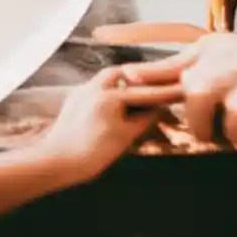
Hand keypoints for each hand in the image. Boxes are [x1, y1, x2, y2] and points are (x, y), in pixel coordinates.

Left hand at [38, 66, 182, 182]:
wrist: (55, 162)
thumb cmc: (89, 154)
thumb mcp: (124, 138)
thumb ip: (144, 120)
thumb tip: (159, 110)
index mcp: (109, 95)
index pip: (144, 92)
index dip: (164, 92)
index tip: (181, 89)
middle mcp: (93, 87)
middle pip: (123, 75)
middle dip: (140, 79)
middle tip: (154, 86)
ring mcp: (81, 92)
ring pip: (107, 80)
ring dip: (123, 85)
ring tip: (135, 97)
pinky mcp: (73, 101)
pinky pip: (96, 89)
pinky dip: (110, 92)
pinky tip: (115, 104)